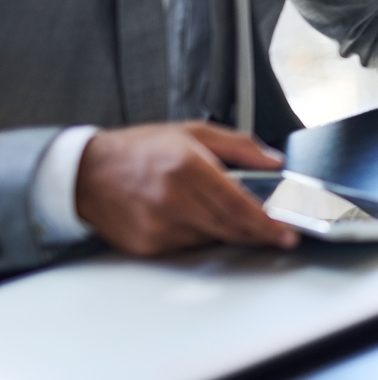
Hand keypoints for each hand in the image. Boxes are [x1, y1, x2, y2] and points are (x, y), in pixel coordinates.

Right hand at [74, 122, 299, 256]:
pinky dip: (201, 235)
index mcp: (188, 168)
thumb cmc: (142, 149)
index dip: (266, 222)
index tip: (287, 231)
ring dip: (231, 232)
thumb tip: (275, 162)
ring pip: (211, 238)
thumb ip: (241, 146)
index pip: (237, 204)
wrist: (88, 173)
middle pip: (229, 227)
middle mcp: (172, 200)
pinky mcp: (147, 245)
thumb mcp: (195, 133)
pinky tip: (196, 218)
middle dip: (260, 234)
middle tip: (282, 235)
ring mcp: (158, 226)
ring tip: (239, 219)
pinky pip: (188, 246)